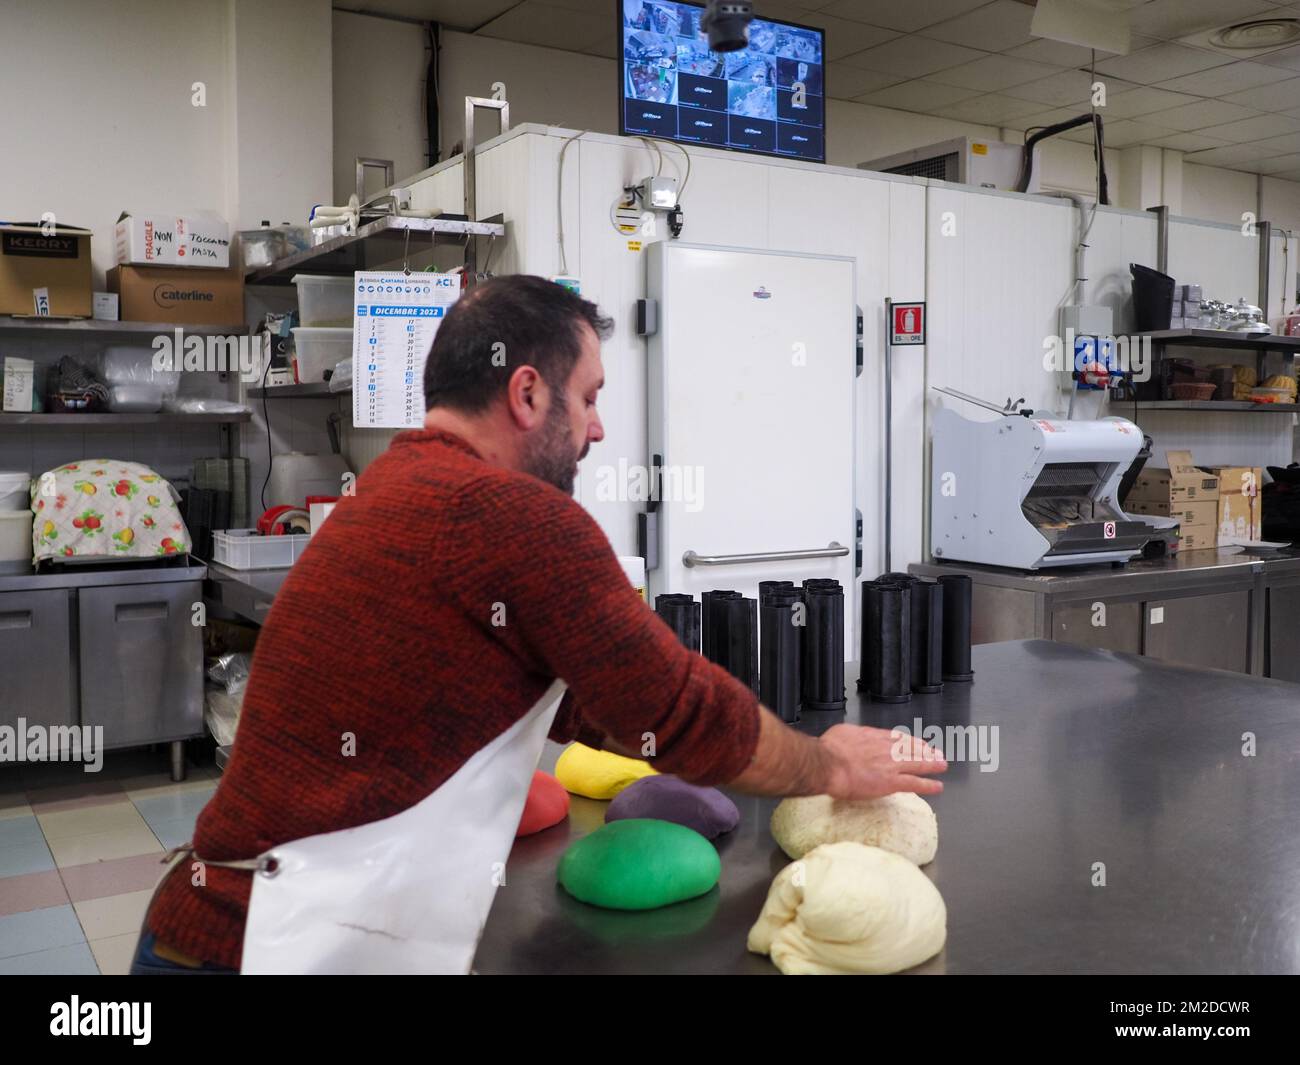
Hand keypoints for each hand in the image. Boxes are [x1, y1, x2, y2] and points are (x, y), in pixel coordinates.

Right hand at [818, 723, 946, 799]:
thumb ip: (852, 735)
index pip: (898, 738)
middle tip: (937, 754)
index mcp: (873, 736)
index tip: (918, 743)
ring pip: (918, 764)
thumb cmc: (829, 749)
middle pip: (912, 749)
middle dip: (926, 751)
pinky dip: (928, 785)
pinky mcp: (891, 782)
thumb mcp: (841, 732)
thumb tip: (849, 737)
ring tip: (942, 766)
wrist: (828, 763)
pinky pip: (914, 783)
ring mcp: (891, 765)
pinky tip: (937, 786)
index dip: (910, 741)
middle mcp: (886, 749)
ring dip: (932, 765)